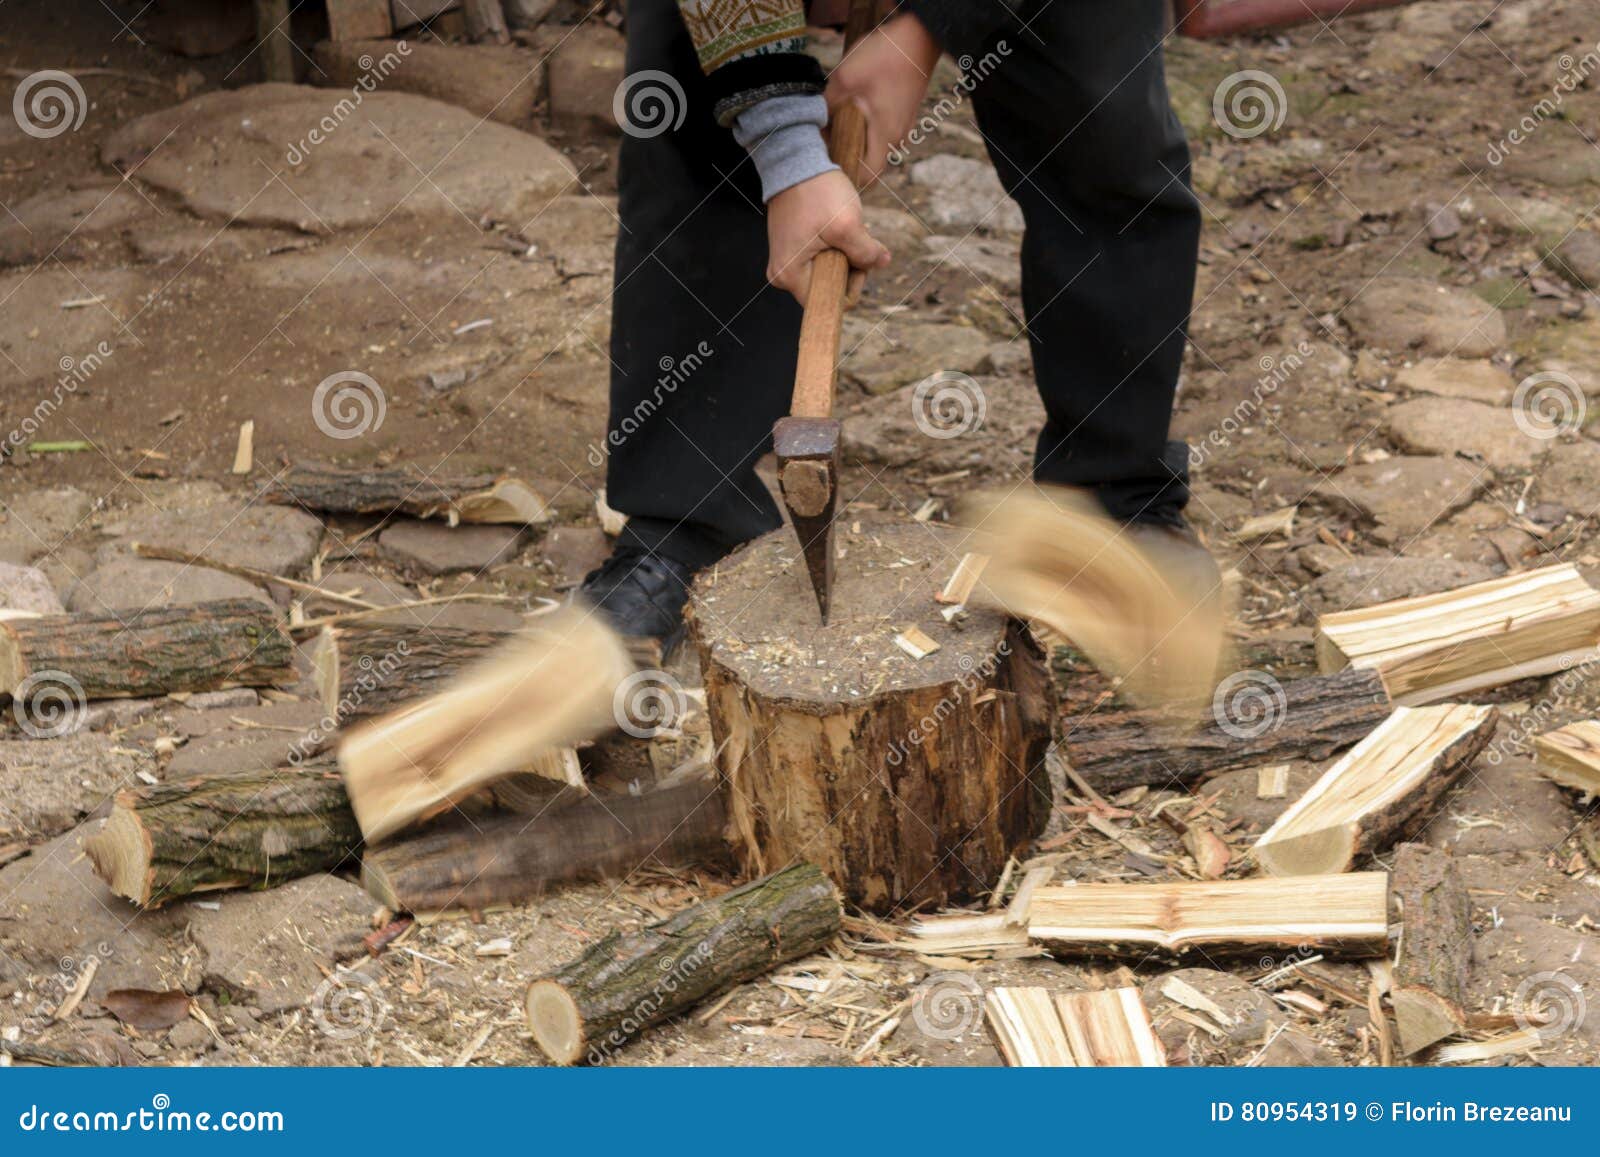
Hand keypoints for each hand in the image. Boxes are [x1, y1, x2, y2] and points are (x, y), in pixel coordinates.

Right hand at [766, 168, 889, 305]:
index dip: (852, 283)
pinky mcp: (792, 248)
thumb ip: (867, 252)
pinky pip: (822, 258)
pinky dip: (835, 244)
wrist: (795, 160)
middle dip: (850, 265)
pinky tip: (834, 224)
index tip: (857, 257)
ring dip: (845, 253)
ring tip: (841, 226)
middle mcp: (783, 275)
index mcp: (790, 277)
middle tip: (852, 235)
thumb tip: (882, 263)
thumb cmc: (817, 191)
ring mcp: (787, 261)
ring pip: (829, 271)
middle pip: (830, 287)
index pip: (831, 302)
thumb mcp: (848, 225)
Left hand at [826, 13, 941, 184]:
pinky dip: (866, 126)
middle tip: (826, 145)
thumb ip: (827, 105)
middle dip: (847, 157)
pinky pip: (882, 129)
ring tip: (835, 125)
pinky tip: (852, 109)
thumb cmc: (885, 57)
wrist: (918, 34)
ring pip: (875, 144)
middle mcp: (898, 136)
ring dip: (856, 139)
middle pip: (870, 162)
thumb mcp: (845, 78)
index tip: (829, 169)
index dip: (847, 179)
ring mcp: (903, 123)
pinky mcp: (903, 111)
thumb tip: (814, 123)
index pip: (868, 177)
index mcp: (885, 135)